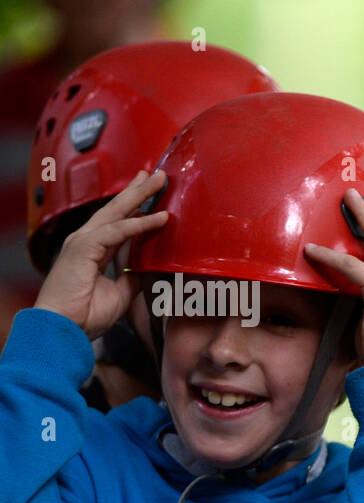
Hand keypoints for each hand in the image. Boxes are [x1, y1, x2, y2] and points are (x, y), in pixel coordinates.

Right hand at [33, 169, 168, 339]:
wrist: (64, 329)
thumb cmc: (86, 315)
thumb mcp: (120, 292)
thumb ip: (131, 276)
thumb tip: (147, 267)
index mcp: (92, 250)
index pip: (117, 222)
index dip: (135, 206)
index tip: (152, 195)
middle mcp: (86, 241)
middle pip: (116, 209)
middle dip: (137, 190)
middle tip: (157, 174)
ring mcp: (82, 242)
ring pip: (116, 213)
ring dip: (139, 195)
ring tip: (159, 181)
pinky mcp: (83, 248)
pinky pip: (117, 231)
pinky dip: (139, 224)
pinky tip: (159, 217)